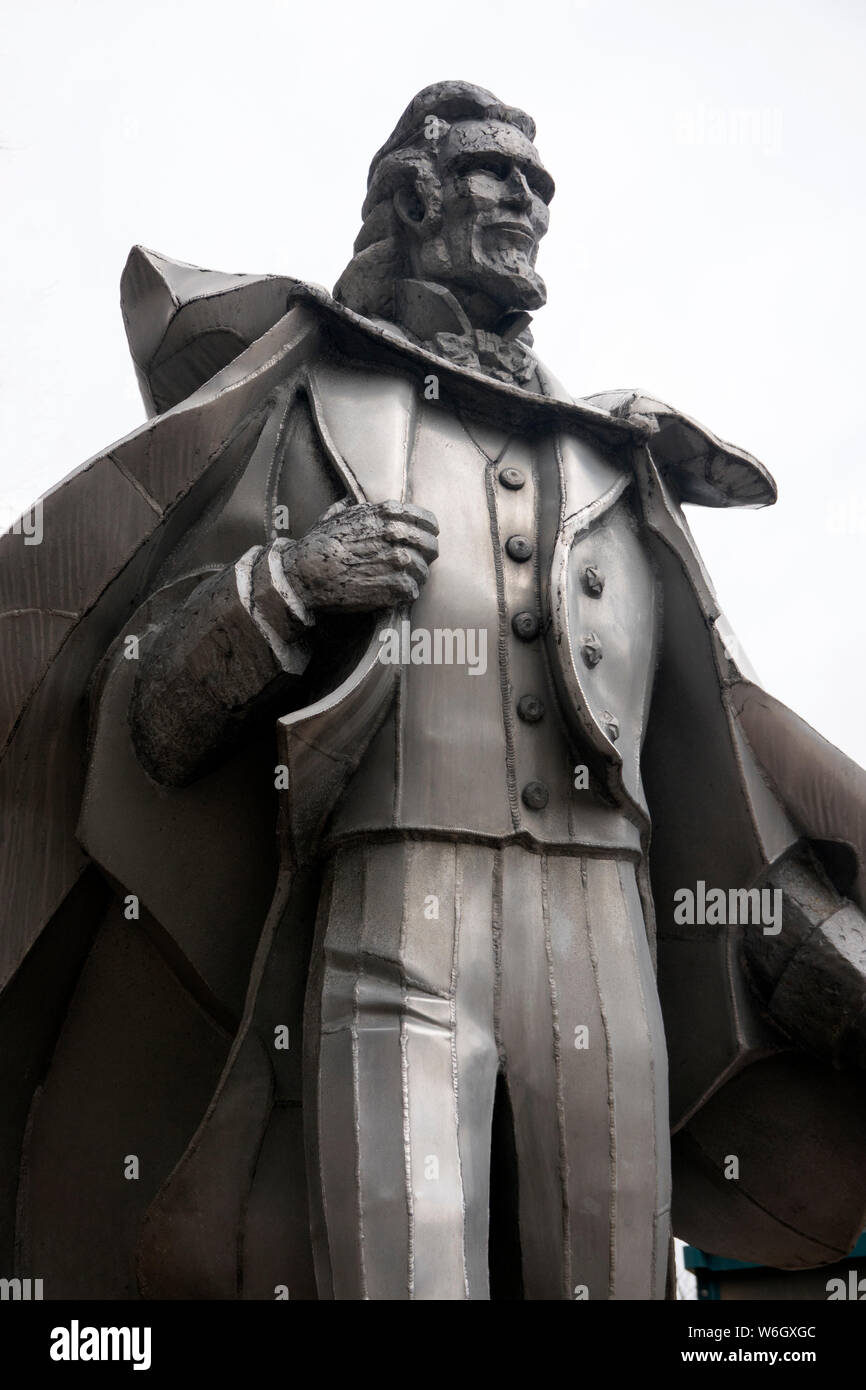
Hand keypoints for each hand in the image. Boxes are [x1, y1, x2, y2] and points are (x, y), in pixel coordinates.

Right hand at [280, 499, 438, 612]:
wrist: (306, 572)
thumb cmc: (317, 545)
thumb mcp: (337, 516)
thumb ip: (358, 510)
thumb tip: (359, 506)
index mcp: (384, 515)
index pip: (425, 520)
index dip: (429, 530)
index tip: (429, 536)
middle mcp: (394, 535)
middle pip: (431, 545)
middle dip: (427, 554)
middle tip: (420, 562)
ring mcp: (396, 561)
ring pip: (423, 569)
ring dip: (416, 577)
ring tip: (405, 581)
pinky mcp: (393, 587)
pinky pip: (413, 590)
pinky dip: (406, 593)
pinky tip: (396, 593)